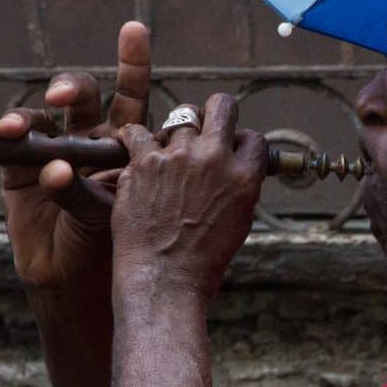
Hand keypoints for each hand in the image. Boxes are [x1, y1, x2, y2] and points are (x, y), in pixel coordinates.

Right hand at [0, 20, 151, 290]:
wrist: (73, 282)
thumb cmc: (107, 247)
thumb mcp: (105, 217)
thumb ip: (81, 191)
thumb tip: (52, 170)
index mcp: (123, 142)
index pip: (130, 94)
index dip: (133, 62)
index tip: (133, 30)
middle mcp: (86, 138)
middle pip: (80, 97)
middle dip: (70, 87)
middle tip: (60, 97)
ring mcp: (49, 151)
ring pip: (35, 119)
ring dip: (22, 120)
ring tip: (11, 132)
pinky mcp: (16, 169)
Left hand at [111, 93, 267, 300]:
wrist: (164, 279)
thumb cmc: (202, 260)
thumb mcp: (239, 221)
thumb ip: (239, 186)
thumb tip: (237, 166)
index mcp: (244, 175)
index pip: (253, 137)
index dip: (241, 141)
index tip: (231, 150)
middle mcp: (214, 158)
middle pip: (222, 106)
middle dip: (215, 113)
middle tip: (204, 127)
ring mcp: (177, 156)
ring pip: (180, 117)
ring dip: (175, 132)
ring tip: (167, 152)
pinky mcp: (143, 162)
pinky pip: (137, 132)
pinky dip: (134, 139)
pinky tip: (134, 148)